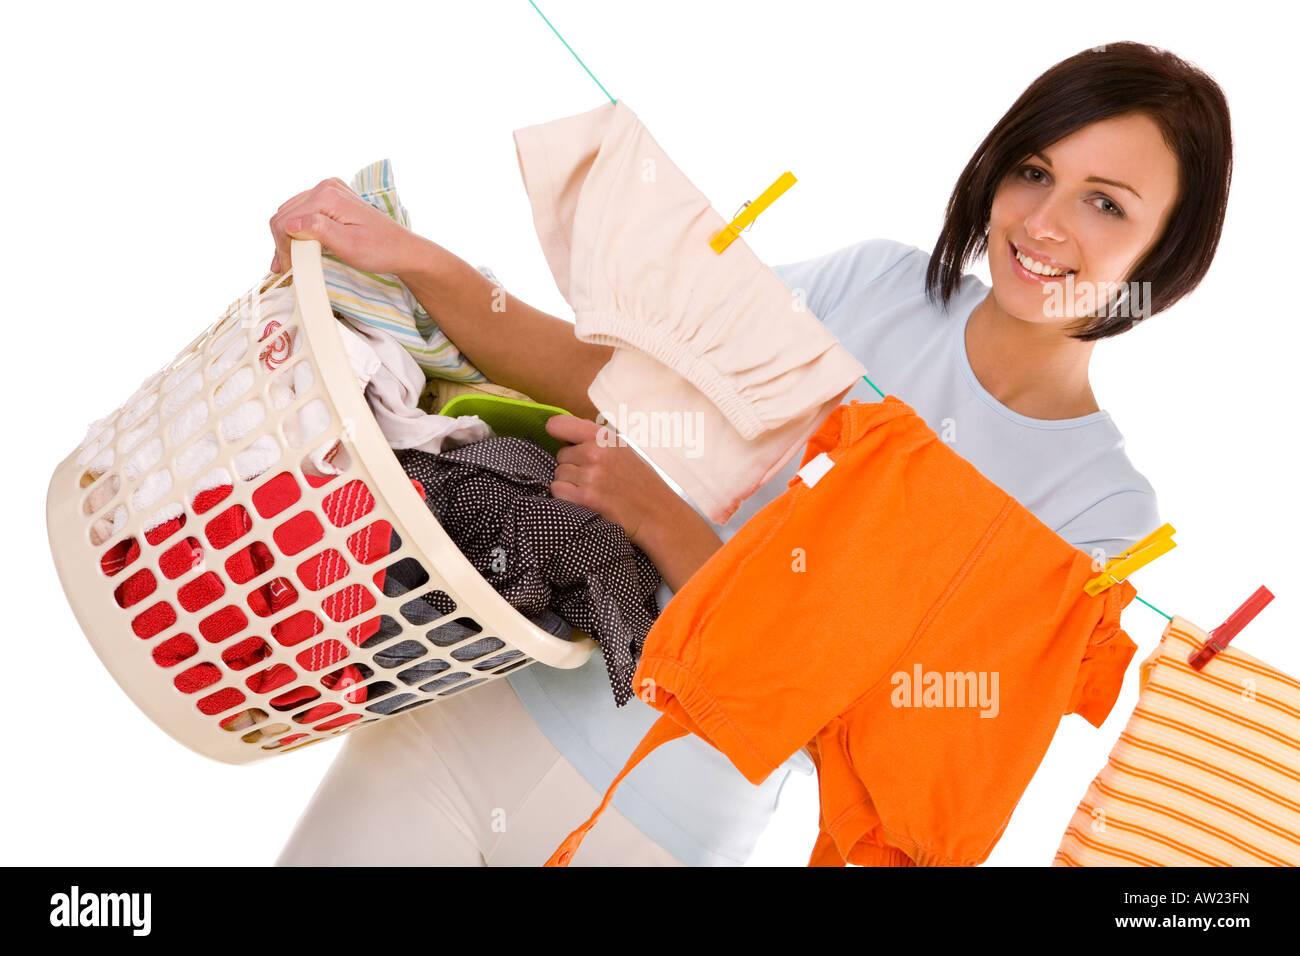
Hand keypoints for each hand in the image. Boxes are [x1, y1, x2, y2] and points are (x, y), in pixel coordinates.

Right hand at [268, 178, 421, 275]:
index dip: (281, 246)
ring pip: (292, 213)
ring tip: (289, 261)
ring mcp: (329, 190)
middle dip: (282, 242)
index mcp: (327, 195)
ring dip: (287, 236)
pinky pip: (304, 212)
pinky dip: (297, 230)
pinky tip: (298, 246)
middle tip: (284, 268)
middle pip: (285, 214)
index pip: (286, 219)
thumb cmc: (379, 250)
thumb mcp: (348, 245)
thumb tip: (289, 223)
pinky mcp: (332, 198)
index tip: (286, 268)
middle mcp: (326, 187)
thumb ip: (317, 230)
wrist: (401, 249)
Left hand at [545, 414, 669, 545]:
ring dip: (570, 484)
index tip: (566, 444)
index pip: (558, 425)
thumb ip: (593, 438)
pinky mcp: (585, 498)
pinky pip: (557, 491)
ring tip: (594, 490)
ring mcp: (589, 475)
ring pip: (558, 475)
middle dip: (572, 466)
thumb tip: (561, 429)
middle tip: (594, 477)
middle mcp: (595, 453)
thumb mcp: (621, 449)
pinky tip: (587, 501)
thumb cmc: (639, 482)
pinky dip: (567, 498)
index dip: (558, 435)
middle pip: (560, 456)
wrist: (657, 513)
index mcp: (603, 437)